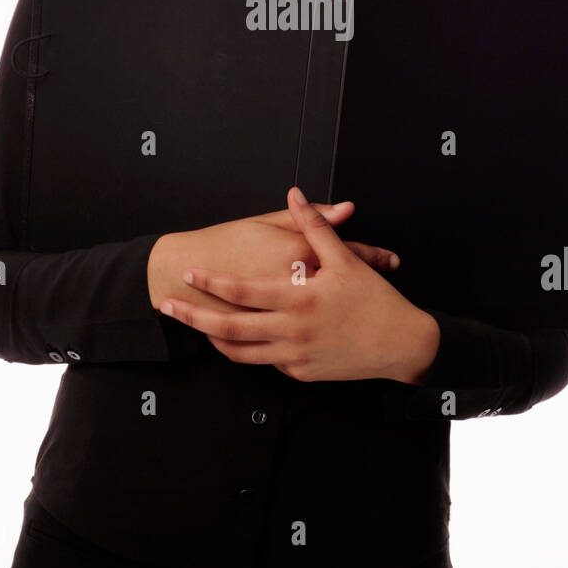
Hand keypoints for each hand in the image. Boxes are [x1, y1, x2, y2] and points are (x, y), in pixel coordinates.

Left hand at [159, 186, 438, 383]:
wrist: (401, 345)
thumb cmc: (374, 300)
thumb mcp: (345, 260)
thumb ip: (314, 226)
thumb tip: (297, 194)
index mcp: (297, 299)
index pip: (240, 292)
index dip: (210, 282)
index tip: (187, 273)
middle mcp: (290, 331)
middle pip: (228, 328)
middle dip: (193, 316)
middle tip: (167, 306)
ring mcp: (294, 356)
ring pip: (241, 353)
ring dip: (214, 339)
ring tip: (196, 326)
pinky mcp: (301, 373)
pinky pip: (267, 362)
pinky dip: (250, 350)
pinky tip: (240, 340)